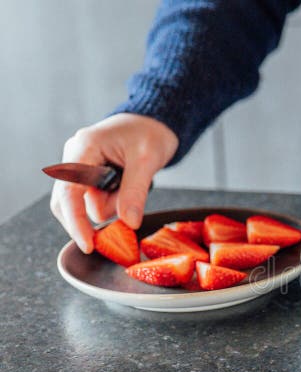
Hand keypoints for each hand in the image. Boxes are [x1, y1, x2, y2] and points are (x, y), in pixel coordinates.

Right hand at [50, 114, 178, 252]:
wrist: (154, 122)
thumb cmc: (150, 132)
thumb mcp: (147, 160)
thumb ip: (135, 192)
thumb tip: (129, 223)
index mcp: (83, 148)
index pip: (69, 192)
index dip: (76, 222)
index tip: (88, 245)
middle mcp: (75, 159)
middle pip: (71, 203)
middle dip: (100, 211)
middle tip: (129, 210)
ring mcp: (81, 169)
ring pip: (91, 206)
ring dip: (115, 204)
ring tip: (135, 180)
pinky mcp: (91, 178)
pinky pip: (99, 201)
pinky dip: (116, 202)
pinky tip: (129, 184)